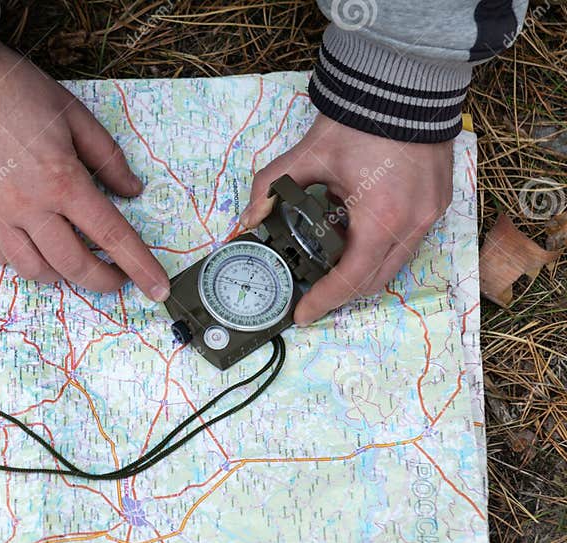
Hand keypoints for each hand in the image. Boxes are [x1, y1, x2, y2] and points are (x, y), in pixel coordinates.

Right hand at [0, 44, 169, 300]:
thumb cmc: (18, 92)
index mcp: (62, 180)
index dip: (139, 266)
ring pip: (34, 269)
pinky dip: (21, 262)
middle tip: (116, 280)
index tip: (157, 289)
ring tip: (74, 264)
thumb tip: (131, 190)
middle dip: (101, 281)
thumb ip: (107, 157)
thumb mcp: (75, 115)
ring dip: (61, 275)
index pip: (111, 235)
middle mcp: (30, 207)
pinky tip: (33, 251)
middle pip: (74, 264)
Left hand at [239, 114, 452, 324]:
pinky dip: (380, 246)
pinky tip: (355, 231)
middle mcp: (412, 224)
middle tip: (311, 291)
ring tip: (330, 259)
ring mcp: (430, 215)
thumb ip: (270, 188)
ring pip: (393, 264)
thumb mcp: (306, 156)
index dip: (323, 301)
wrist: (404, 85)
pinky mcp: (438, 204)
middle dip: (341, 291)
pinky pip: (407, 241)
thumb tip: (248, 219)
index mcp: (380, 218)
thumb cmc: (358, 120)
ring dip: (362, 269)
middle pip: (373, 281)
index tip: (302, 313)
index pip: (349, 279)